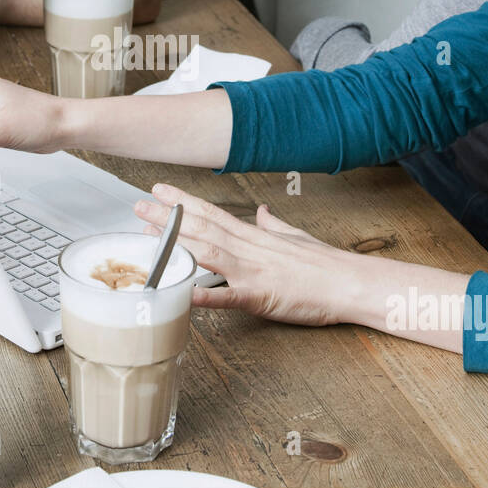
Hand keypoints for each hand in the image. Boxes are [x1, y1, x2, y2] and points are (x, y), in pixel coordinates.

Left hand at [135, 183, 359, 326]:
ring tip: (149, 237)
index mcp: (255, 236)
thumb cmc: (325, 264)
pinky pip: (228, 297)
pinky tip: (182, 294)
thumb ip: (273, 225)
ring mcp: (253, 272)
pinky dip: (205, 296)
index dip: (183, 201)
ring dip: (176, 244)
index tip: (160, 190)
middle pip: (202, 229)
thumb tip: (261, 211)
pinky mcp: (261, 297)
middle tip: (138, 207)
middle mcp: (249, 249)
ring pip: (208, 253)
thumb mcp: (295, 236)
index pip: (212, 213)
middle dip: (168, 218)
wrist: (349, 283)